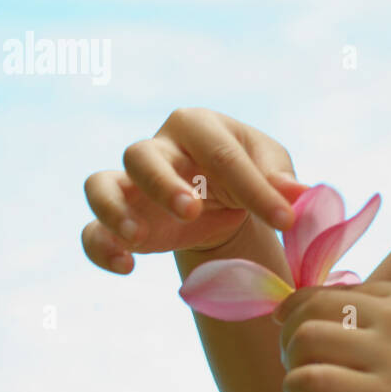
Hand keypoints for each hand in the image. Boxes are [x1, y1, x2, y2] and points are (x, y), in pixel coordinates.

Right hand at [81, 107, 308, 272]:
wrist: (223, 200)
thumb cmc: (250, 171)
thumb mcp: (272, 166)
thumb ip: (282, 179)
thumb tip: (300, 195)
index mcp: (198, 126)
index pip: (223, 155)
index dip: (256, 190)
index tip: (285, 221)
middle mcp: (158, 149)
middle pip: (141, 155)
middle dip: (161, 183)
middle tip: (191, 211)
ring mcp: (131, 184)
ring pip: (100, 184)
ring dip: (114, 210)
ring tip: (138, 236)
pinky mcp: (119, 220)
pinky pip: (91, 231)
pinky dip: (100, 247)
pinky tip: (125, 266)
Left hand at [273, 279, 390, 391]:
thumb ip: (386, 321)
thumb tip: (321, 320)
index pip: (333, 289)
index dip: (304, 312)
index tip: (300, 334)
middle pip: (310, 305)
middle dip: (288, 331)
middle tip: (295, 359)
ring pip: (305, 337)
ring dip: (291, 360)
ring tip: (301, 380)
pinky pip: (311, 380)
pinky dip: (295, 388)